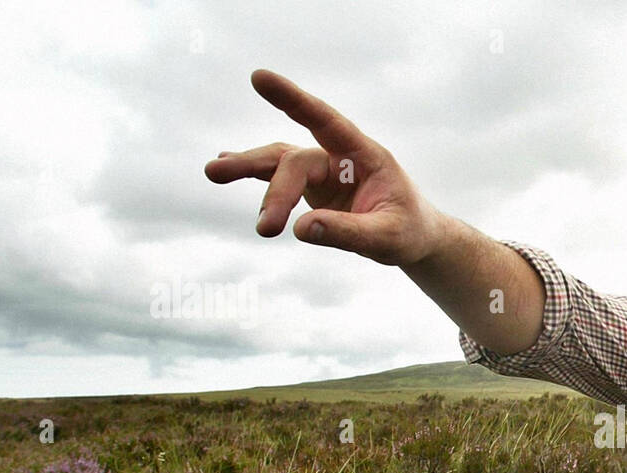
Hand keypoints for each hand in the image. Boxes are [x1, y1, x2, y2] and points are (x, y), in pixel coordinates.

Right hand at [204, 69, 441, 265]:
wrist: (413, 237)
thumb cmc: (407, 232)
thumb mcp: (387, 239)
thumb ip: (348, 233)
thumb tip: (301, 228)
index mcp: (365, 156)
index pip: (327, 121)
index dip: (294, 100)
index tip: (260, 78)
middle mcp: (340, 156)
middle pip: (296, 161)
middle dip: (277, 191)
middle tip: (265, 228)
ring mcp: (324, 170)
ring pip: (280, 163)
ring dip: (248, 169)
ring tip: (213, 172)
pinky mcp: (312, 187)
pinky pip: (278, 175)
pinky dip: (255, 173)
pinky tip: (225, 164)